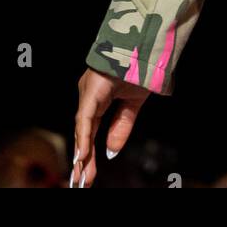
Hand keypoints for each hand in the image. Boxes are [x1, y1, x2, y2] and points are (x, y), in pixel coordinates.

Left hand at [71, 67, 150, 187]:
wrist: (147, 44)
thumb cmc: (140, 67)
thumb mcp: (133, 103)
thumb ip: (122, 126)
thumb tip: (111, 151)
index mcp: (97, 98)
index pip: (90, 131)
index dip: (89, 153)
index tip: (87, 174)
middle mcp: (88, 97)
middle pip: (83, 134)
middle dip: (83, 161)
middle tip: (81, 183)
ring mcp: (88, 93)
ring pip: (82, 129)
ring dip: (82, 154)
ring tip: (80, 176)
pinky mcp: (91, 91)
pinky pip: (86, 119)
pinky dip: (84, 137)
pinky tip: (82, 155)